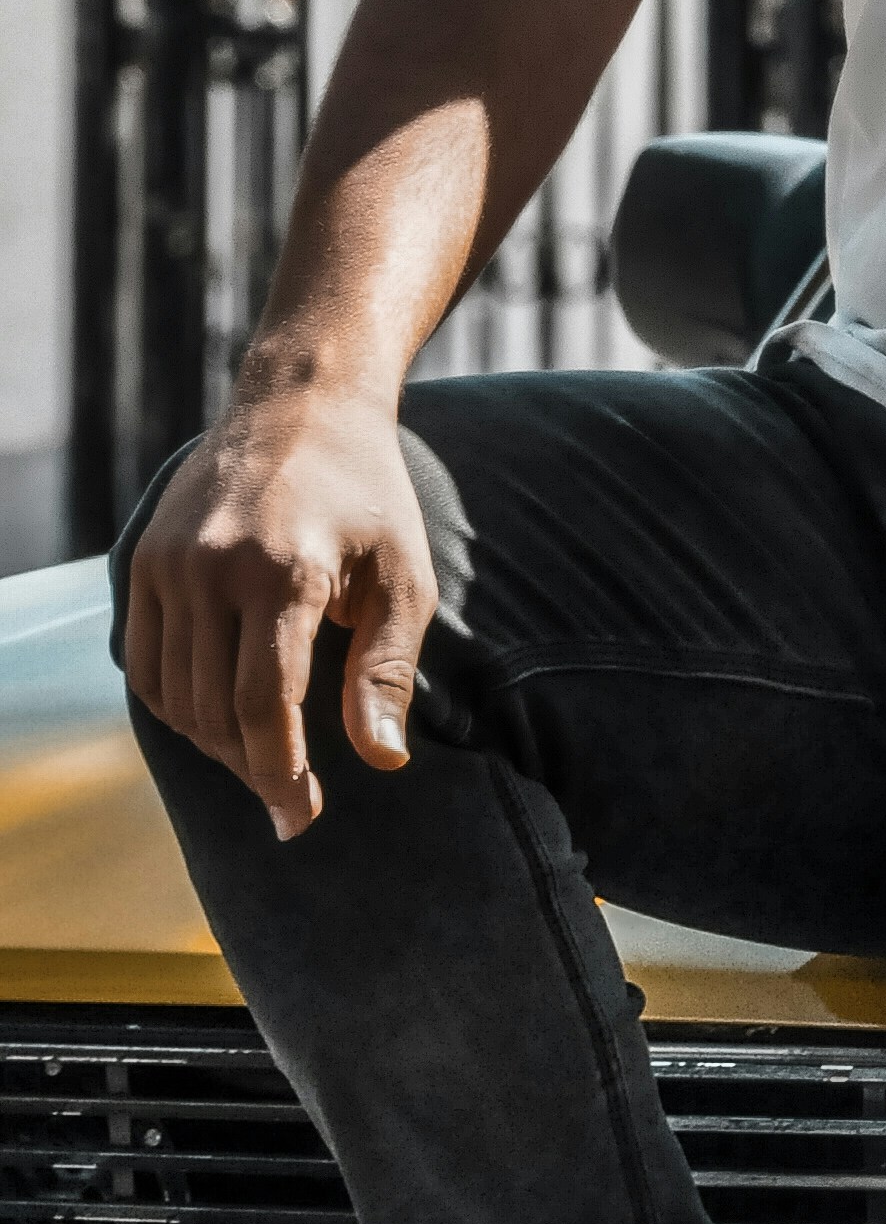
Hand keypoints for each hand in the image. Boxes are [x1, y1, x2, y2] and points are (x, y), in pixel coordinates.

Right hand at [123, 385, 437, 840]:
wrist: (303, 404)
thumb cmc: (370, 496)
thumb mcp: (405, 576)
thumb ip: (388, 670)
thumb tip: (384, 761)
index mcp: (283, 570)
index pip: (264, 705)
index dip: (280, 774)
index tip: (302, 818)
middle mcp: (211, 566)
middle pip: (215, 710)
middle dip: (253, 769)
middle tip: (291, 802)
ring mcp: (167, 562)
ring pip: (173, 695)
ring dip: (214, 745)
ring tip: (263, 763)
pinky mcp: (142, 560)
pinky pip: (143, 663)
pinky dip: (177, 706)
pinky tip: (220, 722)